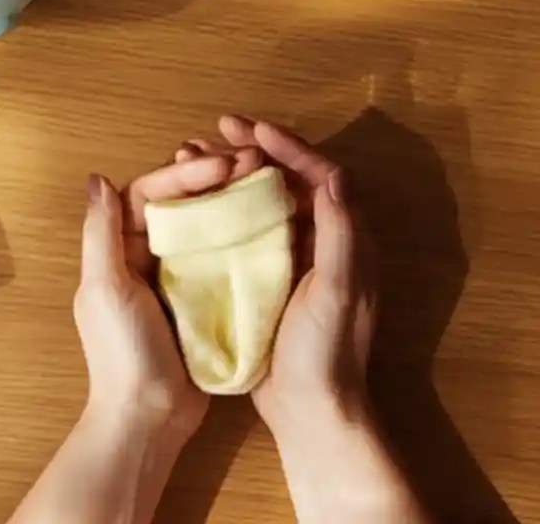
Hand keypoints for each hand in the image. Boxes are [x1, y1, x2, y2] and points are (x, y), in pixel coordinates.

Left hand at [75, 154, 252, 438]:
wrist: (150, 417)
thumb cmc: (123, 353)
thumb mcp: (106, 289)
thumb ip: (101, 234)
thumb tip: (98, 179)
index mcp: (117, 250)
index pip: (148, 195)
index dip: (183, 175)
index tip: (223, 164)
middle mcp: (143, 258)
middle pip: (177, 204)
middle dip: (211, 179)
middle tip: (251, 163)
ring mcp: (174, 279)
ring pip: (201, 226)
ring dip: (227, 202)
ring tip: (263, 183)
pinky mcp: (202, 300)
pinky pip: (220, 257)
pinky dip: (239, 237)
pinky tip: (268, 224)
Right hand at [216, 114, 374, 431]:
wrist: (309, 411)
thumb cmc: (325, 352)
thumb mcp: (337, 290)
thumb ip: (340, 233)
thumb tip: (332, 175)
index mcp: (345, 239)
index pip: (320, 175)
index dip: (288, 146)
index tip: (251, 128)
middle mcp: (323, 243)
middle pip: (290, 180)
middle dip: (255, 150)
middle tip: (218, 128)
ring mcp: (295, 261)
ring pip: (265, 201)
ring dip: (234, 174)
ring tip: (196, 156)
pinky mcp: (269, 280)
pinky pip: (246, 229)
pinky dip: (223, 208)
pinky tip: (193, 204)